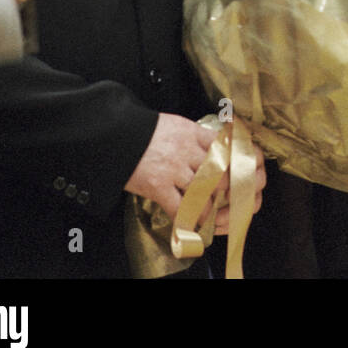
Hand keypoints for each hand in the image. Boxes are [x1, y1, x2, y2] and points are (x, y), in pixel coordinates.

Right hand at [124, 114, 265, 230]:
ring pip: (202, 190)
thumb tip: (208, 147)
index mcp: (192, 133)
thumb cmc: (141, 130)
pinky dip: (185, 218)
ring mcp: (172, 169)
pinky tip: (188, 224)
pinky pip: (178, 206)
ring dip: (206, 205)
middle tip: (224, 196)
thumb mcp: (173, 124)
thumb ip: (192, 135)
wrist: (113, 135)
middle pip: (217, 171)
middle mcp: (186, 150)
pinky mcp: (157, 186)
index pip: (222, 147)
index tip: (234, 172)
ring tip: (207, 212)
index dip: (230, 162)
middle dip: (222, 186)